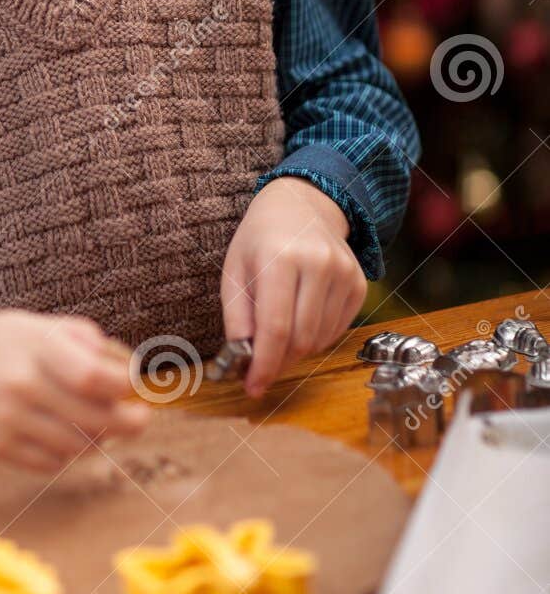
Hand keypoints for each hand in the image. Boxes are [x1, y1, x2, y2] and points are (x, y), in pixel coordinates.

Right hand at [0, 307, 150, 471]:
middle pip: (97, 418)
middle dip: (130, 422)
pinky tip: (67, 436)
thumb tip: (125, 368)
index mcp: (34, 345)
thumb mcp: (29, 323)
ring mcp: (7, 420)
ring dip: (100, 439)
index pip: (96, 376)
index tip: (135, 385)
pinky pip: (52, 462)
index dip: (127, 386)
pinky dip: (68, 453)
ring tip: (103, 426)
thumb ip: (79, 338)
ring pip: (79, 445)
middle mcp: (21, 383)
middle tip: (139, 418)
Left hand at [220, 176, 366, 397]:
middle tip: (261, 365)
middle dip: (278, 361)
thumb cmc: (260, 240)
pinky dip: (316, 337)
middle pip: (301, 338)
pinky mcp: (360, 284)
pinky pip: (337, 330)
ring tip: (278, 334)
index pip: (275, 327)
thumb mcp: (234, 270)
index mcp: (280, 258)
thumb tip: (242, 360)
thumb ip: (236, 316)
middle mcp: (318, 264)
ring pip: (321, 340)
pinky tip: (301, 318)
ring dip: (296, 350)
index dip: (264, 365)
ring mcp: (344, 273)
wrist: (302, 205)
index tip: (252, 388)